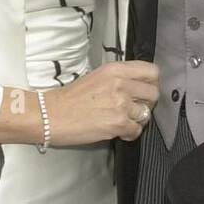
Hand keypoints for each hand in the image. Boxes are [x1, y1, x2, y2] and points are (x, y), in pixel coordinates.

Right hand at [44, 61, 159, 145]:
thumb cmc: (69, 99)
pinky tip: (118, 131)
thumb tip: (137, 85)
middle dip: (147, 103)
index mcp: (115, 70)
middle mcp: (121, 84)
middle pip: (153, 93)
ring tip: (122, 120)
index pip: (151, 71)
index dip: (152, 83)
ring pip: (146, 114)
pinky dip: (129, 134)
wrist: (51, 115)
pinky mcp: (118, 123)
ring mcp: (121, 104)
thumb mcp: (97, 77)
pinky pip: (137, 130)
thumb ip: (119, 78)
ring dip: (137, 120)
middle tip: (135, 108)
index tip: (146, 90)